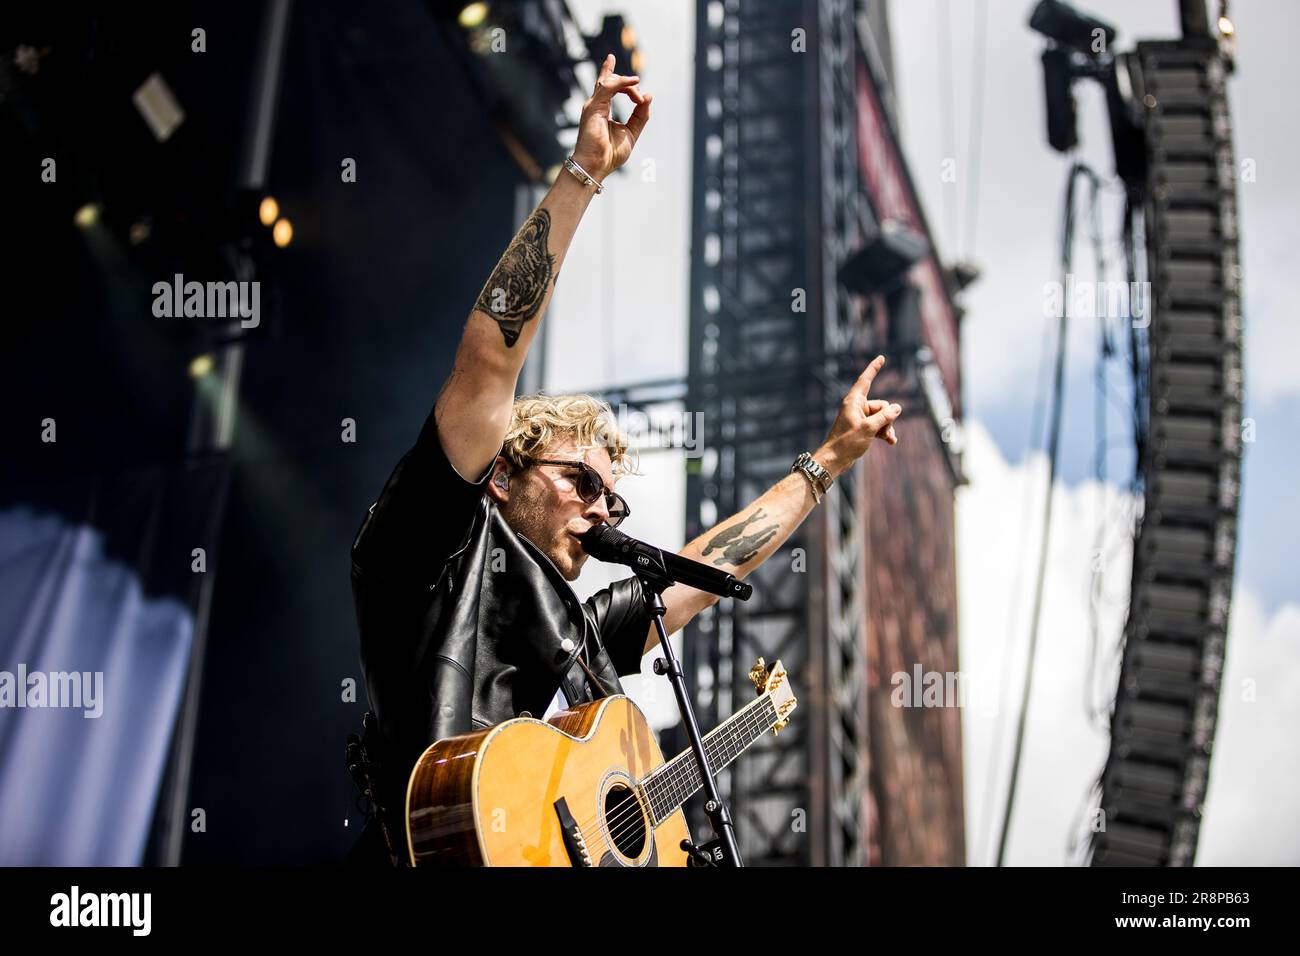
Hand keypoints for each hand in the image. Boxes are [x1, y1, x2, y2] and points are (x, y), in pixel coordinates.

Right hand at [571, 54, 651, 180]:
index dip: (621, 79)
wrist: (596, 166)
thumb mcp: (631, 132)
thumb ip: (640, 115)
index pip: (609, 86)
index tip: (638, 85)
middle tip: (639, 94)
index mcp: (602, 110)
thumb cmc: (609, 154)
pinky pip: (608, 87)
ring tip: (638, 89)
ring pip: (610, 81)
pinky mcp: (593, 107)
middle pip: (609, 80)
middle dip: (626, 82)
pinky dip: (622, 83)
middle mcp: (596, 105)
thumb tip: (649, 97)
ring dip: (627, 83)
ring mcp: (593, 105)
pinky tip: (635, 82)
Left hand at [815, 355, 900, 476]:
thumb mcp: (869, 428)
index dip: (874, 368)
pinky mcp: (862, 428)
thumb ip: (885, 416)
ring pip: (882, 417)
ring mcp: (859, 418)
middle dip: (888, 418)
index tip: (881, 357)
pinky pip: (878, 425)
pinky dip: (884, 432)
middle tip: (885, 431)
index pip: (866, 380)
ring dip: (887, 428)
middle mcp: (856, 407)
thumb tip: (898, 407)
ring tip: (888, 440)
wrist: (835, 459)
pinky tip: (891, 442)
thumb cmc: (847, 442)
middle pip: (882, 405)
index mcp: (854, 401)